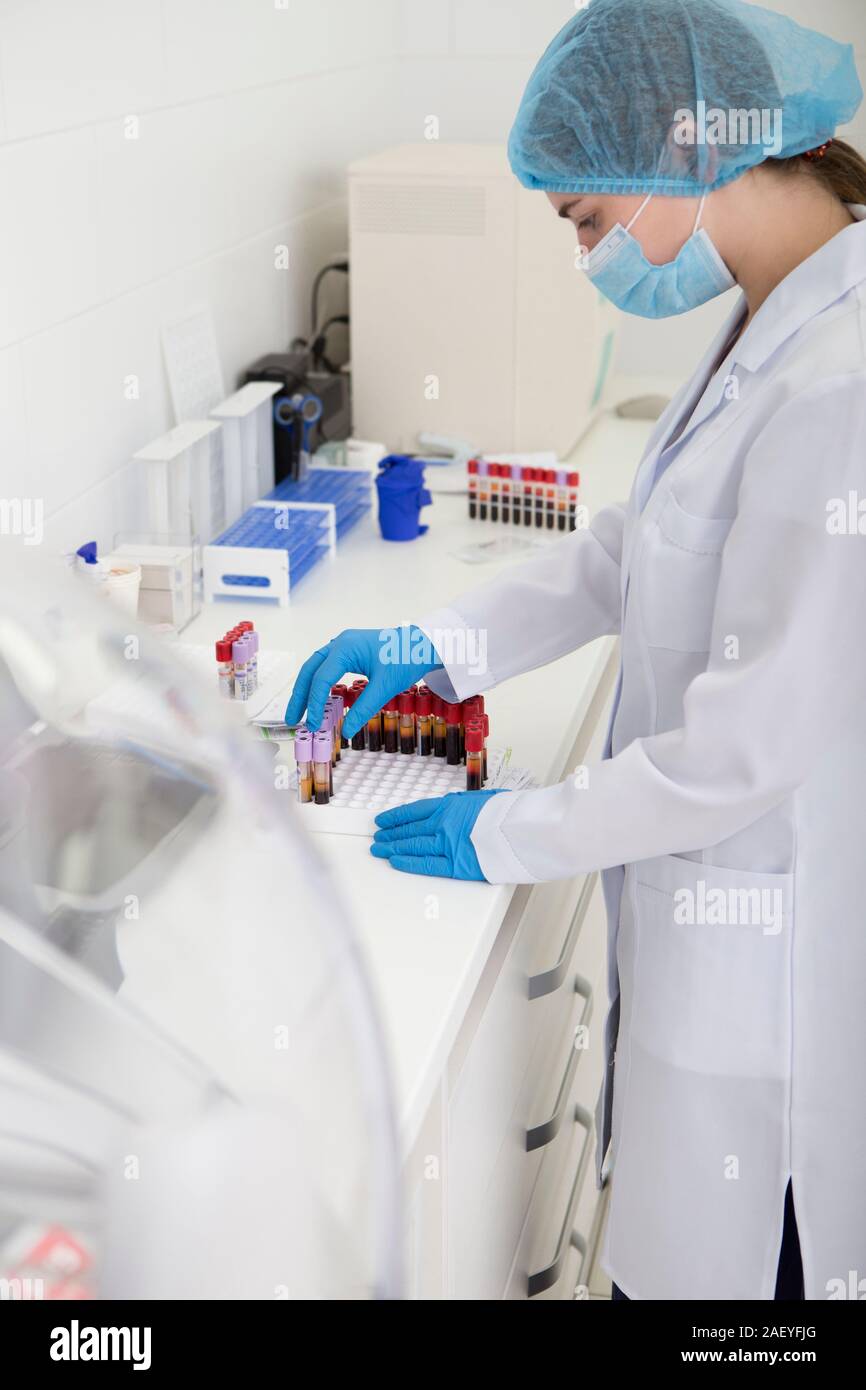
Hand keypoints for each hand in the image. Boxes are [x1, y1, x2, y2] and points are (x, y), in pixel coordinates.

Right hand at [284, 625, 442, 736]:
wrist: (423, 643)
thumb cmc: (406, 658)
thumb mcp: (385, 687)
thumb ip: (364, 709)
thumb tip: (346, 731)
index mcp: (345, 647)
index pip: (321, 678)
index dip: (314, 702)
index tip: (312, 723)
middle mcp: (339, 644)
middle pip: (310, 670)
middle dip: (299, 696)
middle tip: (292, 719)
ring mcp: (343, 646)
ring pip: (316, 669)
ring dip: (306, 690)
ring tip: (299, 713)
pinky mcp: (349, 652)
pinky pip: (327, 669)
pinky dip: (319, 685)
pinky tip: (318, 701)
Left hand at [370, 790, 505, 879]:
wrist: (525, 829)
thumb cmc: (511, 813)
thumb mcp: (485, 798)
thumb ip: (467, 806)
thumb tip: (460, 808)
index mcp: (451, 805)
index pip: (415, 811)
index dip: (396, 816)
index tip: (383, 820)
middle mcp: (444, 823)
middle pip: (410, 829)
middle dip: (391, 834)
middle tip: (378, 838)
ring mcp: (448, 844)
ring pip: (413, 846)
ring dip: (393, 847)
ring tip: (379, 850)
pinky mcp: (457, 865)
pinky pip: (427, 864)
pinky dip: (408, 863)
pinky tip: (395, 861)